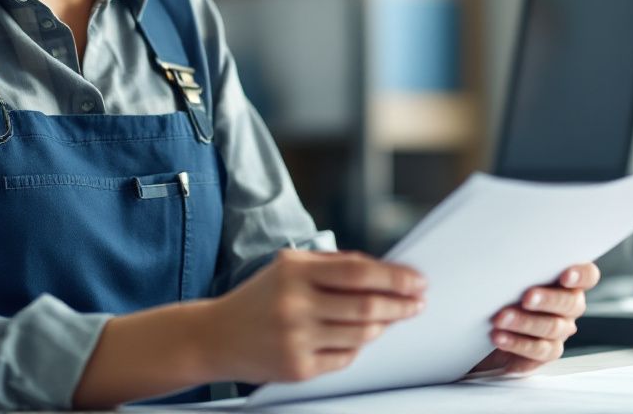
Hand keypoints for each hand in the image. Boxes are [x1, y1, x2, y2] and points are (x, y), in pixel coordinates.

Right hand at [201, 249, 426, 383]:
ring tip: (388, 319)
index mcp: (294, 272)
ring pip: (361, 335)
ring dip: (382, 326)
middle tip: (417, 304)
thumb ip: (332, 264)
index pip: (359, 272)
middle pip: (367, 306)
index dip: (395, 277)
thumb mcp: (288, 267)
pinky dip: (356, 347)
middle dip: (401, 305)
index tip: (418, 281)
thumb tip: (383, 270)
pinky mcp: (298, 367)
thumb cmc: (258, 299)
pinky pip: (345, 358)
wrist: (215, 336)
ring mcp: (296, 338)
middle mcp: (295, 304)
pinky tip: (354, 338)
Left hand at [470, 262, 601, 376]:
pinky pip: (539, 350)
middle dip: (547, 300)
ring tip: (500, 319)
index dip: (582, 275)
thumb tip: (502, 255)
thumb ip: (518, 267)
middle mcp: (568, 305)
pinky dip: (517, 343)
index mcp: (566, 281)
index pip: (588, 275)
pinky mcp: (546, 351)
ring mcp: (560, 329)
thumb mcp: (509, 274)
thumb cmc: (500, 289)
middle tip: (526, 298)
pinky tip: (499, 337)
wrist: (486, 325)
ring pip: (553, 327)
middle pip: (571, 303)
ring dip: (525, 322)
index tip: (565, 276)